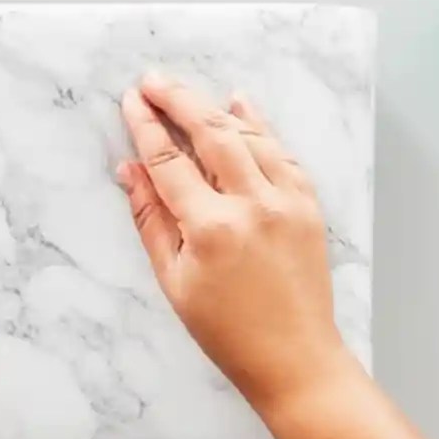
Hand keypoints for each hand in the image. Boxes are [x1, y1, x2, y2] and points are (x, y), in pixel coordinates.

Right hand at [117, 72, 351, 415]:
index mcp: (211, 229)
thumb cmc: (226, 332)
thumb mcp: (173, 281)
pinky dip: (261, 126)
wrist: (295, 358)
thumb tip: (129, 171)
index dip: (146, 127)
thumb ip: (151, 219)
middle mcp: (253, 205)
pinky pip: (282, 152)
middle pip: (210, 132)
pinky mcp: (309, 206)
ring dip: (215, 108)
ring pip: (248, 136)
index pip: (169, 160)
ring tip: (186, 91)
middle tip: (152, 79)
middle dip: (178, 100)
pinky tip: (241, 106)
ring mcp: (287, 202)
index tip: (131, 102)